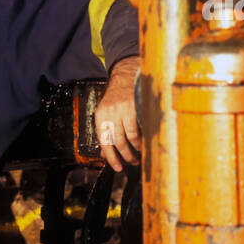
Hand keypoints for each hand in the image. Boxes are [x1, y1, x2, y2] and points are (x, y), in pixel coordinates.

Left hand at [95, 55, 140, 171]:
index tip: (117, 167)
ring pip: (128, 137)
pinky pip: (137, 128)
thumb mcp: (106, 114)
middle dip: (124, 156)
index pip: (103, 141)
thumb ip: (106, 132)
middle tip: (131, 162)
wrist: (126, 75)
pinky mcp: (134, 106)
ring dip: (134, 150)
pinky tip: (143, 144)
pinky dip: (140, 139)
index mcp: (100, 116)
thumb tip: (106, 154)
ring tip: (138, 155)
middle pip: (116, 141)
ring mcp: (122, 109)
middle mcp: (109, 113)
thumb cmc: (117, 98)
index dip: (111, 157)